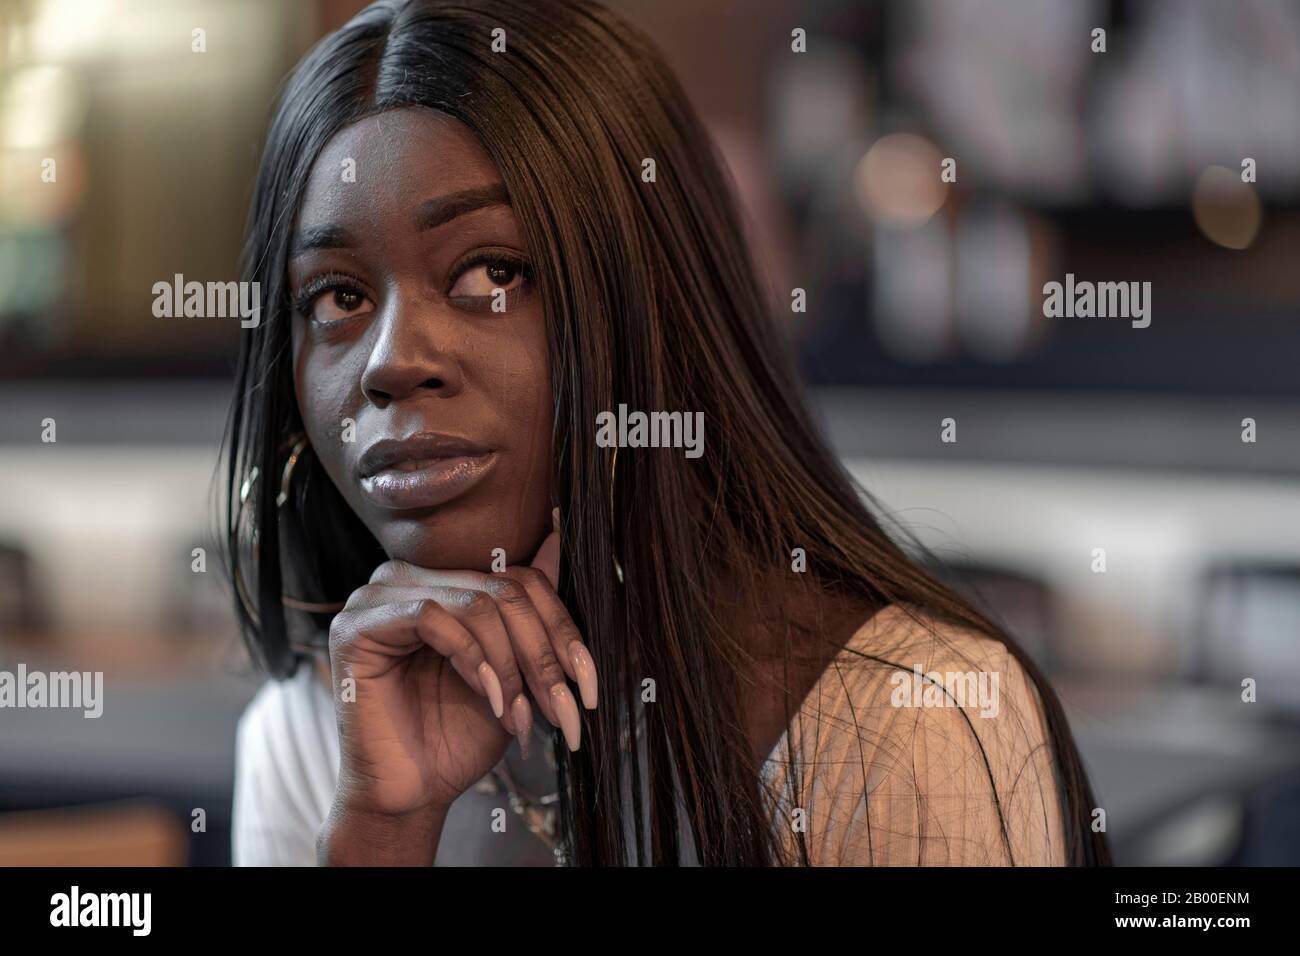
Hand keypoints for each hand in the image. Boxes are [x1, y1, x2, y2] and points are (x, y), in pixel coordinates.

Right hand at [324, 509, 597, 818]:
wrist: (413, 793)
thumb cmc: (458, 734)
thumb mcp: (514, 671)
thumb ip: (530, 611)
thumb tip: (559, 535)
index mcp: (443, 582)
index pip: (519, 578)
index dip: (562, 629)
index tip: (588, 684)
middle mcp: (409, 579)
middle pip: (505, 590)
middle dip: (544, 655)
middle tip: (564, 706)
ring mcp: (378, 597)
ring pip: (478, 603)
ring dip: (512, 666)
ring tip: (519, 714)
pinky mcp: (358, 625)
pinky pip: (433, 616)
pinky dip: (473, 659)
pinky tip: (487, 697)